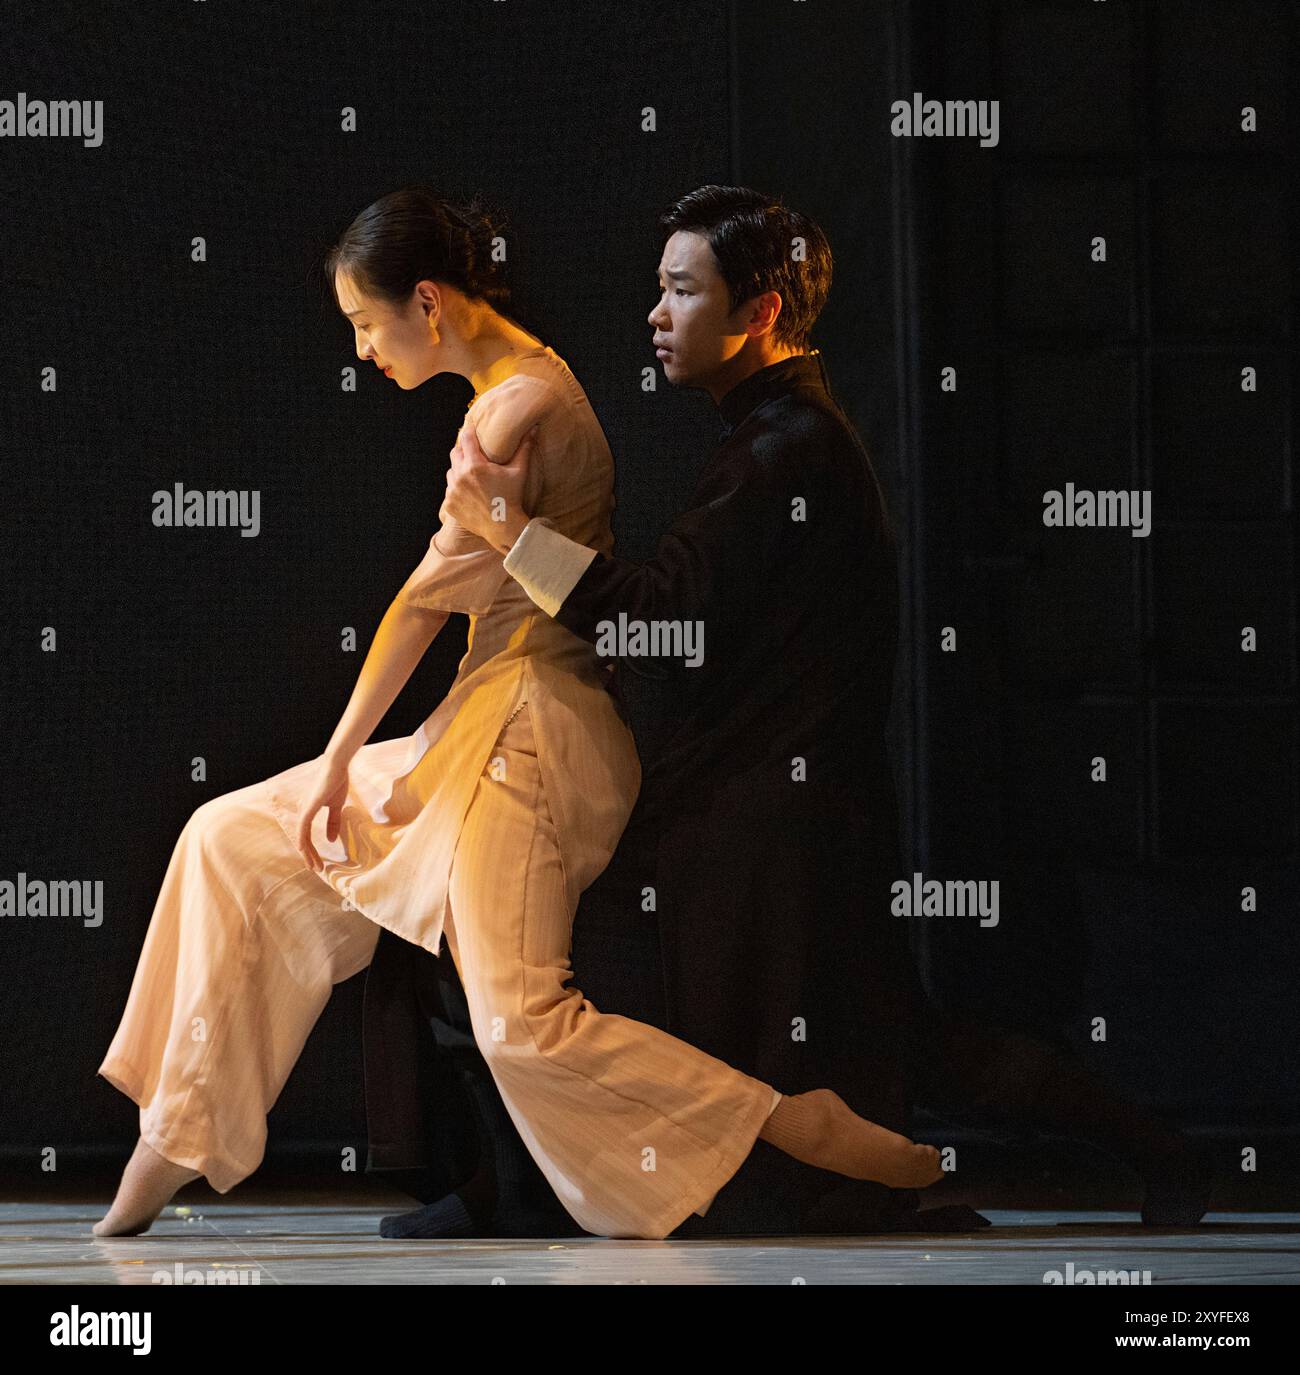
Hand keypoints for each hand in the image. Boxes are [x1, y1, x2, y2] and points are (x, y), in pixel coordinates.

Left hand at [295, 755, 349, 872]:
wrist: (337, 767)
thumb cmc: (336, 782)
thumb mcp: (336, 807)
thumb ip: (333, 823)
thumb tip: (331, 840)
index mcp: (309, 811)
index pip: (308, 836)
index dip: (313, 851)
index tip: (318, 863)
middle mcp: (303, 812)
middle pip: (304, 839)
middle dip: (310, 856)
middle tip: (317, 869)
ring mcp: (305, 809)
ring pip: (302, 837)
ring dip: (308, 853)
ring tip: (315, 867)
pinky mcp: (309, 807)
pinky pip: (303, 827)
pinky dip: (302, 840)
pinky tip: (303, 851)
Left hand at [442, 417, 535, 552]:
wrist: (503, 527)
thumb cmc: (512, 498)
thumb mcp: (519, 472)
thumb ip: (524, 448)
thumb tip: (533, 428)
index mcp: (475, 465)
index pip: (466, 439)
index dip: (469, 431)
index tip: (471, 428)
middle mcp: (460, 476)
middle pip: (455, 453)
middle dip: (463, 451)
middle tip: (473, 454)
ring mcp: (452, 491)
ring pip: (451, 472)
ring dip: (459, 470)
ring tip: (471, 476)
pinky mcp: (449, 504)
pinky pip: (449, 490)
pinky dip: (456, 489)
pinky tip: (469, 493)